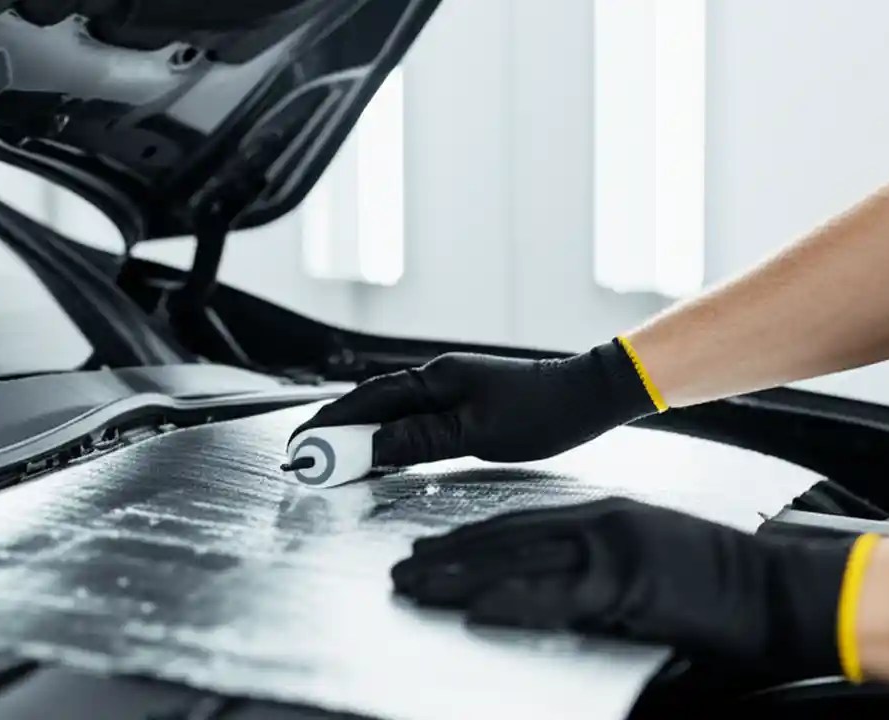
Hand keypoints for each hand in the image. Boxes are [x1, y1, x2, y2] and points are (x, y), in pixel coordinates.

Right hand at [291, 340, 659, 466]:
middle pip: (373, 405)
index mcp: (434, 378)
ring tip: (332, 461)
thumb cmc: (540, 413)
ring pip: (391, 413)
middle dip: (336, 430)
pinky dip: (390, 438)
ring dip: (361, 435)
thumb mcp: (475, 433)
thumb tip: (368, 446)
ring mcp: (450, 391)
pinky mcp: (463, 405)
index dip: (330, 423)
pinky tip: (381, 455)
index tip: (302, 444)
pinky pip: (413, 421)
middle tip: (306, 458)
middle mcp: (436, 379)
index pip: (367, 401)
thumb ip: (419, 439)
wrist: (586, 397)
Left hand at [391, 497, 855, 676]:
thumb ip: (600, 570)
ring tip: (413, 586)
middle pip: (505, 538)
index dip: (470, 537)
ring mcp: (613, 550)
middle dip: (448, 555)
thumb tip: (556, 591)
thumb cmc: (722, 576)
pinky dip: (511, 602)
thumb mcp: (652, 559)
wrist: (776, 583)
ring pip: (516, 562)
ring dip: (459, 576)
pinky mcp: (628, 584)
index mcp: (606, 514)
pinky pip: (555, 596)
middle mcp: (601, 523)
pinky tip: (474, 610)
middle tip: (402, 568)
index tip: (431, 547)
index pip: (520, 523)